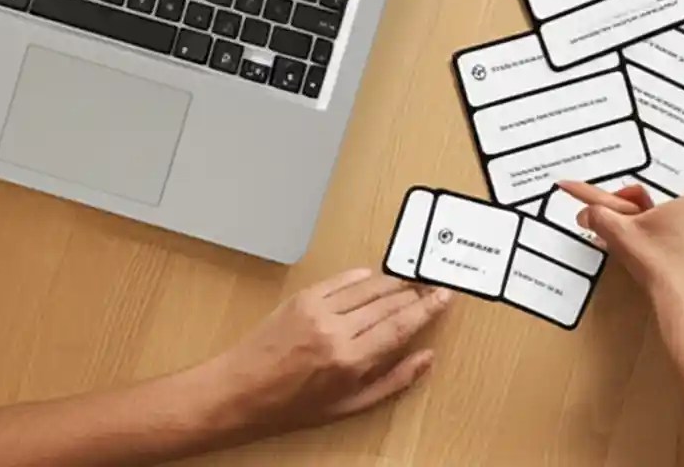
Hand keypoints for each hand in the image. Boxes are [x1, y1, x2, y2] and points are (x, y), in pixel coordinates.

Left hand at [204, 268, 451, 434]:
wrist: (239, 390)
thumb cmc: (291, 406)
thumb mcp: (348, 407)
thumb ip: (394, 382)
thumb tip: (426, 358)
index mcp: (350, 361)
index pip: (401, 325)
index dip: (427, 308)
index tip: (444, 297)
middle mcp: (337, 331)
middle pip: (390, 302)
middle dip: (416, 293)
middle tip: (433, 287)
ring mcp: (318, 310)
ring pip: (370, 286)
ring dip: (394, 282)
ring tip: (410, 283)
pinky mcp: (302, 298)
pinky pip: (343, 280)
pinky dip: (363, 277)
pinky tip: (375, 279)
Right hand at [557, 182, 683, 334]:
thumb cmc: (666, 269)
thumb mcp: (623, 234)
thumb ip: (602, 216)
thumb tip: (590, 212)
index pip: (664, 195)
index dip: (640, 207)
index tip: (627, 215)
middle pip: (678, 210)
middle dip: (656, 222)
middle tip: (640, 238)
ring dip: (670, 236)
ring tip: (654, 253)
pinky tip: (669, 264)